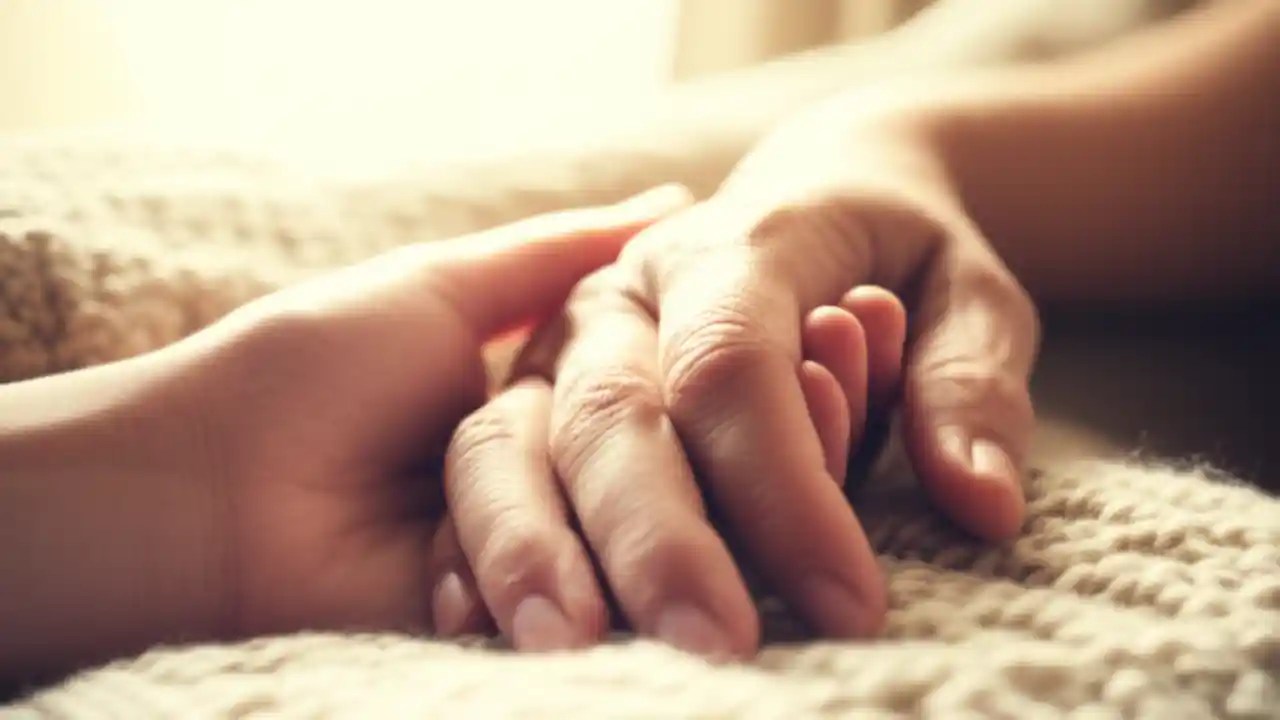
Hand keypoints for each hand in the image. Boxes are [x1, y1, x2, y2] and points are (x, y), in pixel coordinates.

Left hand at [147, 187, 691, 638]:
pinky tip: (471, 580)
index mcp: (544, 384)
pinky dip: (521, 585)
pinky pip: (559, 601)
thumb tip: (679, 201)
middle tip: (574, 457)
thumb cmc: (314, 369)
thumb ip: (558, 253)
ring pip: (607, 537)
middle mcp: (550, 463)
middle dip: (627, 474)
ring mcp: (530, 544)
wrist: (212, 496)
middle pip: (644, 468)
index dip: (679, 383)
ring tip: (449, 519)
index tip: (714, 375)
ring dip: (546, 531)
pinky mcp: (503, 616)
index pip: (651, 385)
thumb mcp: (442, 287)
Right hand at [442, 109, 1037, 656]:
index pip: (736, 368)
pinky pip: (475, 465)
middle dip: (659, 540)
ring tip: (568, 653)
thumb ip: (970, 385)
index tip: (852, 606)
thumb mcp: (970, 293)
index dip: (786, 492)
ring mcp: (560, 340)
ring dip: (533, 547)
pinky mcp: (525, 391)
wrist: (815, 188)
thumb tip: (982, 505)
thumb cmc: (894, 255)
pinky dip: (474, 541)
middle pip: (614, 412)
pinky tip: (477, 617)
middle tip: (719, 651)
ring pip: (515, 437)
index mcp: (737, 242)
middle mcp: (626, 289)